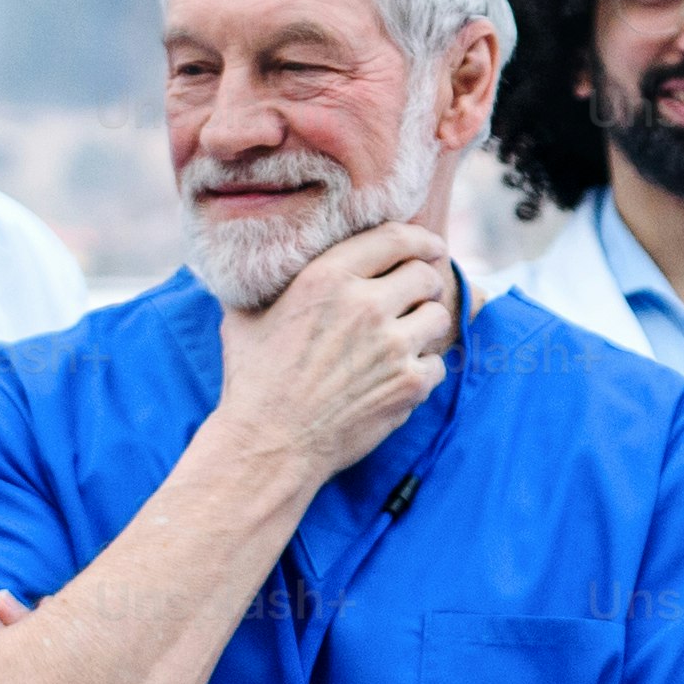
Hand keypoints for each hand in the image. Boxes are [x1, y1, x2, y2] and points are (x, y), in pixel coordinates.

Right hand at [214, 223, 455, 478]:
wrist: (270, 445)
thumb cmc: (253, 381)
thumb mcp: (246, 317)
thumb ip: (267, 285)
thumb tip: (261, 265)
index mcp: (327, 277)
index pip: (394, 238)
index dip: (419, 239)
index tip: (429, 245)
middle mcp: (365, 305)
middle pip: (425, 275)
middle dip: (423, 285)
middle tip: (413, 298)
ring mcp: (392, 346)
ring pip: (438, 317)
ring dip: (425, 325)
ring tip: (406, 337)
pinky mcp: (409, 385)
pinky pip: (437, 363)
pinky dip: (423, 369)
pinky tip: (398, 376)